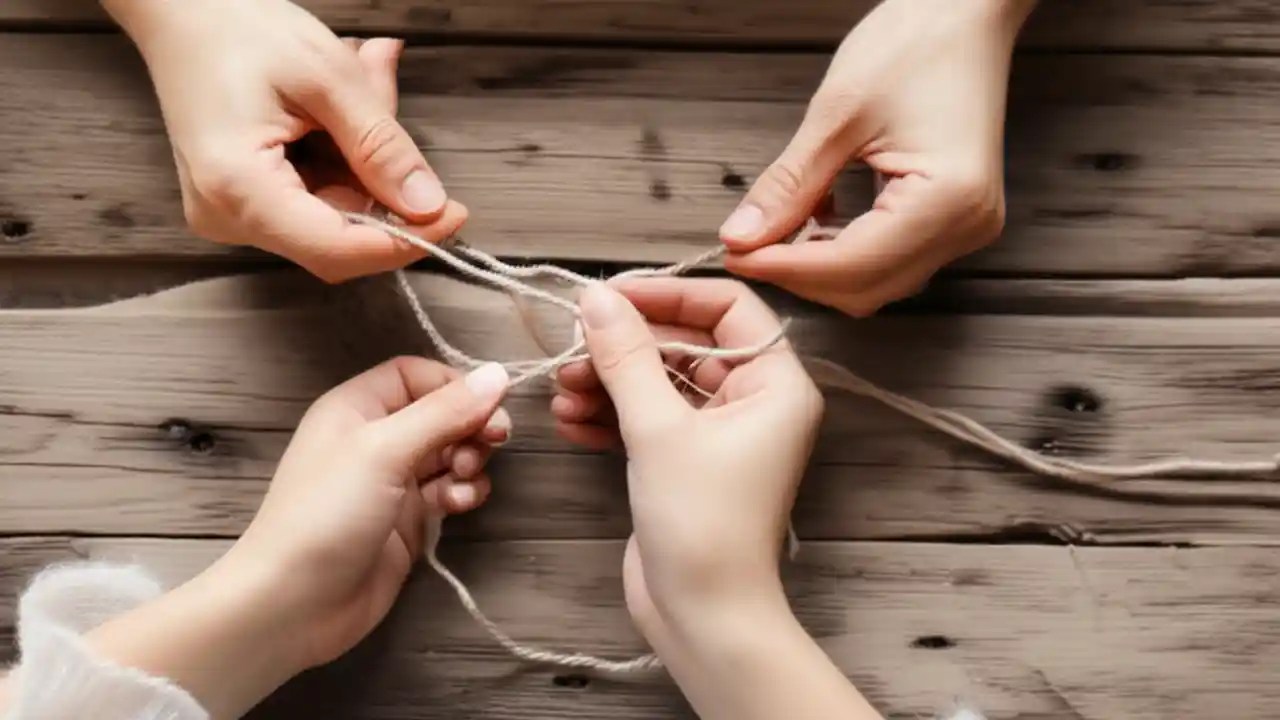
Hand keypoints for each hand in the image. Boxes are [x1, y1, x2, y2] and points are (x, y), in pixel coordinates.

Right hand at [103, 0, 465, 281]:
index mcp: (236, 188)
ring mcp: (234, 214)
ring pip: (336, 216)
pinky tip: (339, 106)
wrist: (181, 11)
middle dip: (383, 184)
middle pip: (339, 238)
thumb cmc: (237, 29)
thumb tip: (428, 205)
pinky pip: (318, 198)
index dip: (404, 242)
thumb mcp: (327, 76)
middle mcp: (228, 216)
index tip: (452, 214)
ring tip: (361, 79)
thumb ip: (381, 146)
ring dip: (366, 161)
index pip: (336, 250)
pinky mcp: (247, 202)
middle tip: (390, 104)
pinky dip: (345, 157)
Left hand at [229, 357, 511, 667]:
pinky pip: (448, 491)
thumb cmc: (327, 513)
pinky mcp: (409, 520)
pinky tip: (457, 506)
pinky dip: (462, 494)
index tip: (488, 405)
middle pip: (441, 413)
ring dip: (470, 461)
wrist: (295, 603)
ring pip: (451, 453)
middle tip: (492, 442)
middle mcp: (376, 438)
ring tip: (463, 479)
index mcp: (357, 407)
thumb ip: (444, 412)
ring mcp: (393, 481)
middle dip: (471, 425)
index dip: (454, 385)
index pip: (416, 374)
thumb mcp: (384, 450)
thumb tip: (497, 373)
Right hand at [554, 282, 881, 719]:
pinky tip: (570, 421)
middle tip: (572, 347)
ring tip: (562, 391)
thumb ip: (626, 356)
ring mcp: (720, 435)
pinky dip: (610, 416)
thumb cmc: (703, 523)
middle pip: (685, 343)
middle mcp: (755, 403)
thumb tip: (596, 297)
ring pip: (659, 383)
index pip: (727, 307)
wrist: (703, 616)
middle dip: (625, 346)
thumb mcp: (659, 428)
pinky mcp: (687, 463)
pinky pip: (648, 419)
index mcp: (776, 384)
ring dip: (608, 382)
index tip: (609, 296)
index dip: (667, 294)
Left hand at [720, 0, 1035, 315]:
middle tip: (745, 246)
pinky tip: (815, 219)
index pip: (852, 266)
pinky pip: (890, 260)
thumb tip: (742, 237)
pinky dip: (844, 251)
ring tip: (776, 229)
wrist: (963, 13)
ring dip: (820, 267)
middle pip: (865, 288)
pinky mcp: (954, 221)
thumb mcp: (837, 115)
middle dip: (799, 274)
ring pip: (877, 283)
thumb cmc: (916, 44)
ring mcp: (966, 227)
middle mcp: (967, 226)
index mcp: (948, 200)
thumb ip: (788, 185)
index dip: (785, 267)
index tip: (734, 255)